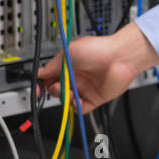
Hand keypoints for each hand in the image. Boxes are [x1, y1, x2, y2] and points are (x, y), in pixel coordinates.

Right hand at [35, 23, 158, 115]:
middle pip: (56, 91)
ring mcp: (85, 88)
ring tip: (71, 93)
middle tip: (59, 86)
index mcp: (68, 66)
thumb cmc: (99, 49)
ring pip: (67, 101)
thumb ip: (53, 64)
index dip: (41, 84)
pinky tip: (78, 100)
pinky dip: (76, 108)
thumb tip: (40, 73)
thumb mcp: (69, 51)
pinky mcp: (94, 98)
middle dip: (54, 91)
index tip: (37, 89)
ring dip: (65, 99)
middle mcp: (76, 77)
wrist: (121, 57)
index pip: (49, 78)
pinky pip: (81, 109)